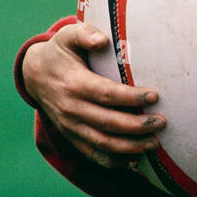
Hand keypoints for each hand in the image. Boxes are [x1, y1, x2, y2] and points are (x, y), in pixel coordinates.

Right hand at [21, 23, 165, 169]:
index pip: (106, 94)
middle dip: (137, 126)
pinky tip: (136, 162)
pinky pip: (94, 155)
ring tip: (155, 143)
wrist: (35, 75)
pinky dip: (115, 162)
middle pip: (108, 123)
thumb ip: (84, 34)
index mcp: (74, 84)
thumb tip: (102, 40)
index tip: (155, 96)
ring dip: (130, 147)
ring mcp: (71, 126)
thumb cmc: (60, 53)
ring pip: (102, 144)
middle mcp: (71, 109)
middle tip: (162, 123)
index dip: (130, 97)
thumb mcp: (67, 37)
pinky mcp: (73, 137)